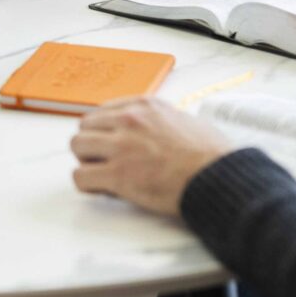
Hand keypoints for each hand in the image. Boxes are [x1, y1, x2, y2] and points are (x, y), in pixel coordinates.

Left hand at [69, 97, 236, 217]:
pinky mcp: (117, 174)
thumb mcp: (188, 121)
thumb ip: (164, 122)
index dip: (105, 130)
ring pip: (78, 147)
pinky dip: (88, 185)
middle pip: (86, 126)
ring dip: (88, 162)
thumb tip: (160, 130)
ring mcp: (121, 146)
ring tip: (104, 175)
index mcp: (147, 106)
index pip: (105, 110)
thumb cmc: (212, 156)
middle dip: (93, 145)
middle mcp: (130, 120)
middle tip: (106, 161)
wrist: (218, 178)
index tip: (111, 143)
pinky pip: (80, 177)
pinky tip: (104, 190)